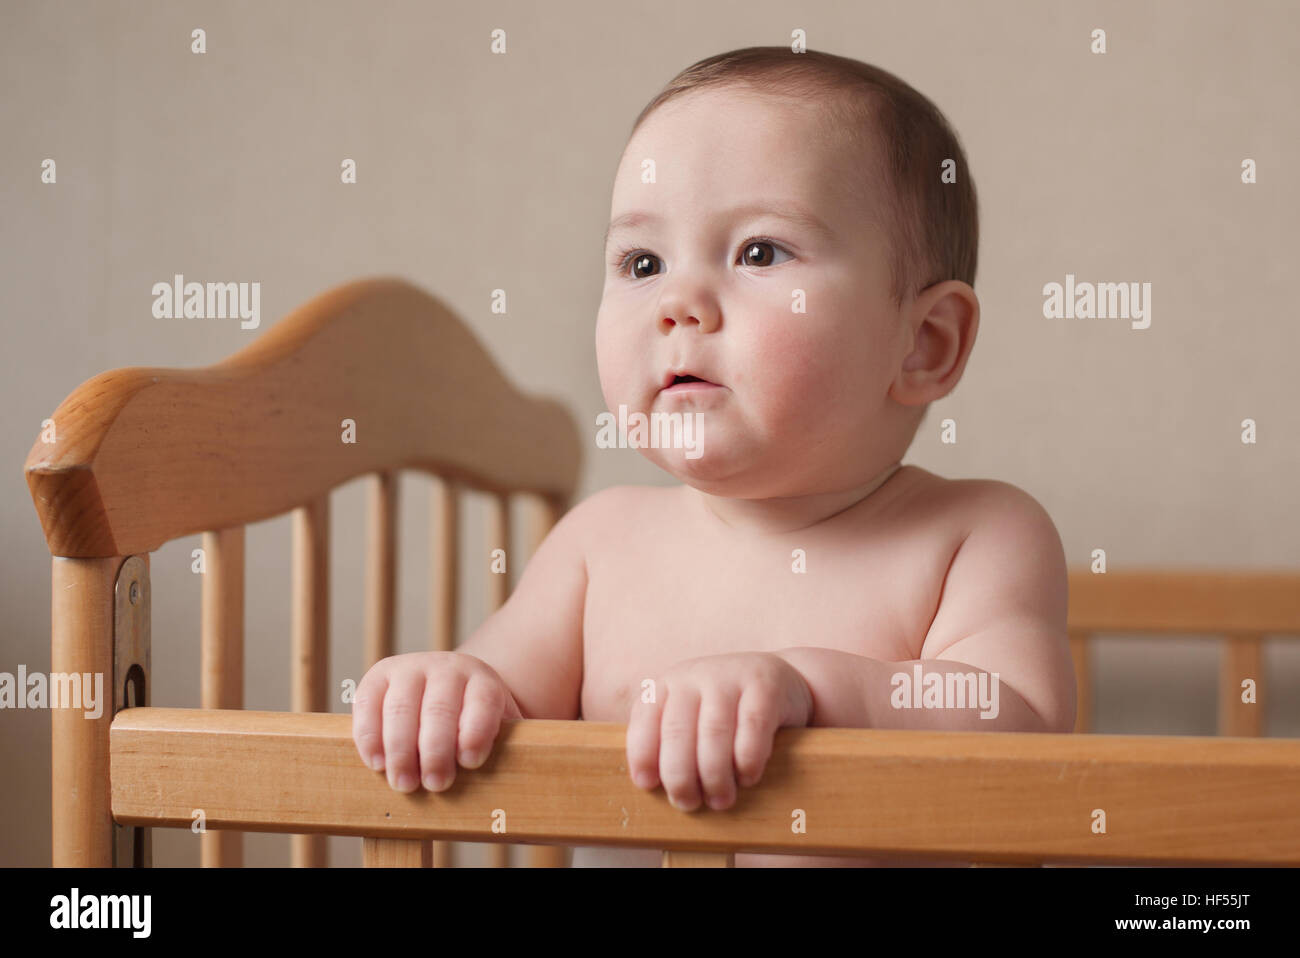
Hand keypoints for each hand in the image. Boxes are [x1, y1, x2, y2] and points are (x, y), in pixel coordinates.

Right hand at [351, 650, 521, 792]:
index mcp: (483, 681)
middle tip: (435, 784)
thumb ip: (504, 751)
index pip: (483, 701)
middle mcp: (447, 667)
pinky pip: (368, 703)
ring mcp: (410, 668)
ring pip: (401, 707)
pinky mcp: (378, 677)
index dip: (477, 731)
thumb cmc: (474, 727)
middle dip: (435, 750)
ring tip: (404, 783)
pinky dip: (370, 735)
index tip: (471, 762)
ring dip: (400, 749)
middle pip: (439, 707)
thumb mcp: (497, 733)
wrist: (449, 693)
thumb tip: (516, 787)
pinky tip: (377, 762)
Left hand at [626, 652, 811, 810]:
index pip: (645, 720)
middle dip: (680, 777)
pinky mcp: (765, 685)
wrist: (778, 678)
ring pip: (714, 733)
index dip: (643, 755)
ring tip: (720, 800)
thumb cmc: (726, 711)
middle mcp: (694, 676)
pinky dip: (748, 760)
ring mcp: (730, 677)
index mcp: (668, 685)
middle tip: (689, 803)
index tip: (648, 786)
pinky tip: (748, 777)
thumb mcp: (690, 716)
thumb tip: (647, 783)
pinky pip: (752, 728)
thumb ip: (667, 741)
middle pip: (677, 732)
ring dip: (714, 776)